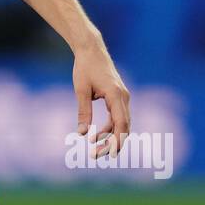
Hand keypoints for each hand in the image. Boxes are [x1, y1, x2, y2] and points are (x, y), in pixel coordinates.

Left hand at [72, 41, 130, 159]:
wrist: (91, 49)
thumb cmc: (85, 68)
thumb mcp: (81, 90)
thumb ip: (83, 112)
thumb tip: (81, 134)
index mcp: (116, 95)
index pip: (121, 123)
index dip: (118, 140)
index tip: (112, 154)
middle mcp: (123, 97)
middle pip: (123, 126)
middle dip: (112, 143)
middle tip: (96, 156)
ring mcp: (122, 97)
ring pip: (121, 123)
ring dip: (109, 137)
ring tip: (94, 149)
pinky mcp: (118, 97)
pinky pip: (116, 117)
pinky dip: (108, 127)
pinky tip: (96, 136)